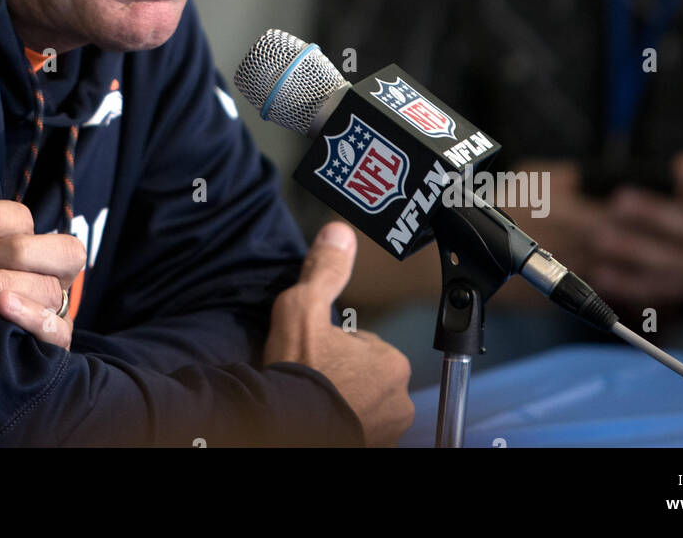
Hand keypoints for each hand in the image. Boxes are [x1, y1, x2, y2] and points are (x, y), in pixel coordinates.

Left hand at [0, 199, 86, 349]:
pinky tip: (4, 309)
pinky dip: (32, 316)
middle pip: (57, 249)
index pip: (20, 220)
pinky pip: (56, 329)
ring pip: (49, 289)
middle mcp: (53, 274)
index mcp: (32, 246)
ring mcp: (57, 309)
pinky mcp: (56, 344)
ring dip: (7, 283)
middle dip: (11, 251)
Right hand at [264, 221, 413, 446]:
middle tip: (311, 377)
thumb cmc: (298, 372)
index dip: (335, 346)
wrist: (283, 428)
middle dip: (342, 374)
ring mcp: (387, 433)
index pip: (364, 345)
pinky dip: (341, 424)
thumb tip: (339, 232)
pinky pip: (358, 429)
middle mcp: (399, 401)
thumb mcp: (303, 308)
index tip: (315, 354)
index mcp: (392, 363)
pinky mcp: (372, 450)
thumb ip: (325, 271)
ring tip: (311, 398)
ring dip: (341, 399)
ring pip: (363, 403)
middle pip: (366, 375)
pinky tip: (317, 418)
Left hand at [586, 147, 682, 309]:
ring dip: (625, 269)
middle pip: (668, 252)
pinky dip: (630, 290)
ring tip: (595, 259)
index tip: (621, 197)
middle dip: (631, 243)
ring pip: (660, 277)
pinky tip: (602, 279)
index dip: (655, 209)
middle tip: (597, 232)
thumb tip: (680, 171)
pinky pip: (659, 295)